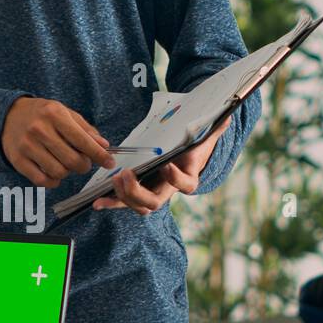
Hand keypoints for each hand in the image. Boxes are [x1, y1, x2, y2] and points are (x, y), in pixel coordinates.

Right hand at [1, 97, 114, 187]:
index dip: (99, 155)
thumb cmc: (42, 115)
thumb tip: (104, 146)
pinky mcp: (18, 161)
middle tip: (84, 163)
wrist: (8, 116)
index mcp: (54, 114)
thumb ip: (85, 129)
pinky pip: (42, 181)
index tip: (109, 162)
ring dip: (68, 172)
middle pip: (72, 161)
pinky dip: (53, 181)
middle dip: (84, 166)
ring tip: (66, 164)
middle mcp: (39, 129)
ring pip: (59, 172)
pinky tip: (54, 172)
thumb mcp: (64, 113)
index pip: (83, 141)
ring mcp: (27, 146)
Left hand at [92, 115, 231, 215]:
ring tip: (111, 181)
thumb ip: (215, 126)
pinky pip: (125, 201)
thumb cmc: (194, 144)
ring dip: (122, 196)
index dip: (176, 179)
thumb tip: (226, 116)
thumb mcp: (206, 133)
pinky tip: (97, 202)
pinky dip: (111, 202)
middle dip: (137, 192)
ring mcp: (152, 192)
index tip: (167, 166)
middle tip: (125, 175)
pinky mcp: (139, 191)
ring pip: (138, 206)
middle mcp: (169, 190)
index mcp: (188, 176)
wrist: (185, 155)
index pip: (186, 185)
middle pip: (154, 202)